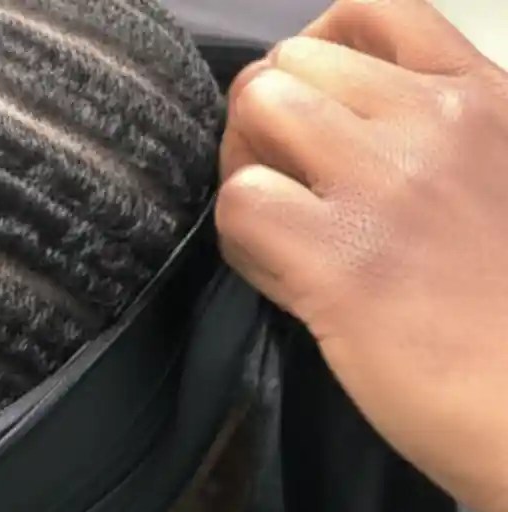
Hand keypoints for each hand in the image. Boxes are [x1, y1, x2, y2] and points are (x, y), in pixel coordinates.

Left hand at [218, 0, 507, 511]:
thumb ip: (453, 142)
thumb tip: (359, 132)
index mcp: (484, 100)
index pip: (371, 14)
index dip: (316, 53)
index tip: (316, 113)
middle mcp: (434, 122)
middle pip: (289, 64)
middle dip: (266, 120)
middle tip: (286, 182)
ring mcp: (384, 184)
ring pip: (256, 110)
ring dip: (245, 166)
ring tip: (278, 222)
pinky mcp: (337, 257)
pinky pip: (238, 202)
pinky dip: (241, 239)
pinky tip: (282, 274)